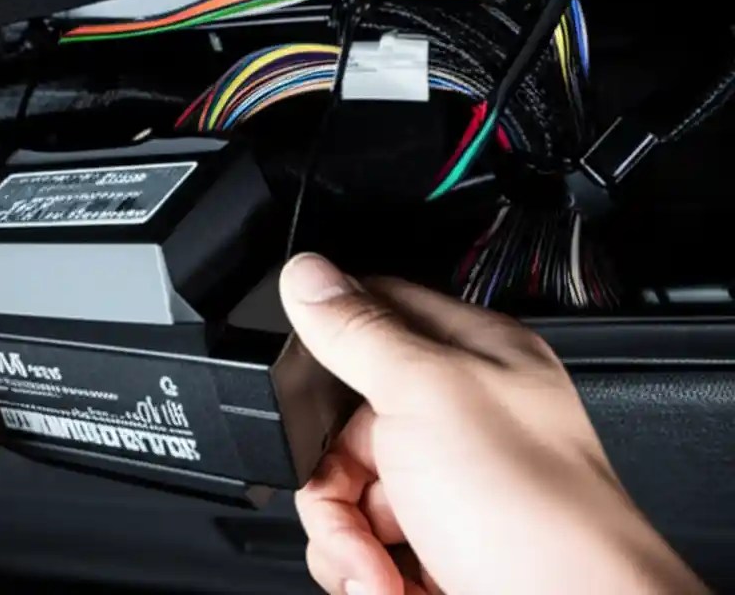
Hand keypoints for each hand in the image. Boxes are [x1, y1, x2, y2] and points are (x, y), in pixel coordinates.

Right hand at [279, 254, 705, 594]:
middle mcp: (456, 419)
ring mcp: (443, 488)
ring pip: (342, 492)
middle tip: (353, 504)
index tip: (302, 384)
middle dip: (331, 478)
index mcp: (470, 358)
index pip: (373, 314)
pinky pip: (359, 545)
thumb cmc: (535, 515)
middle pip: (340, 421)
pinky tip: (391, 587)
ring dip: (344, 539)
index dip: (326, 346)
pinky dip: (363, 574)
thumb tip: (306, 273)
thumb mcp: (427, 397)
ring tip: (380, 569)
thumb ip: (359, 332)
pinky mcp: (430, 547)